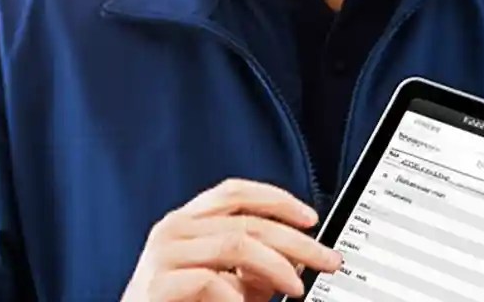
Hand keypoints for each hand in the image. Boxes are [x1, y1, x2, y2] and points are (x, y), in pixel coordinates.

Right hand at [120, 178, 341, 301]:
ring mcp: (163, 254)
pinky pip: (211, 281)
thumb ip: (251, 270)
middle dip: (295, 241)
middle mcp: (172, 229)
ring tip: (297, 288)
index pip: (233, 192)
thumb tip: (291, 265)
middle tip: (326, 260)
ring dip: (276, 267)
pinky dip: (236, 297)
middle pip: (245, 220)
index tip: (311, 218)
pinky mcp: (158, 284)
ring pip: (235, 243)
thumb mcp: (221, 284)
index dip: (275, 199)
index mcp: (185, 222)